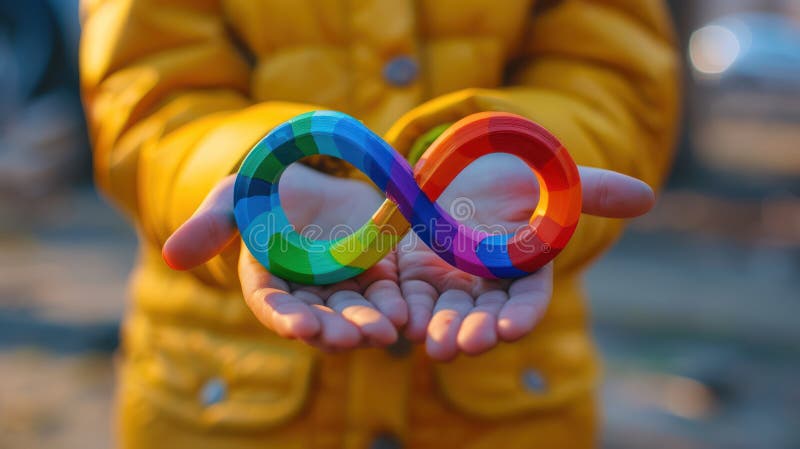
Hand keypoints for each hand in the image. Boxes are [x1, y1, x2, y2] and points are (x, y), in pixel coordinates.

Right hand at [162, 164, 405, 350]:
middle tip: (355, 338)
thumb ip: (209, 226)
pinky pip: (384, 291)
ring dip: (369, 323)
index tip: (303, 327)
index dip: (287, 318)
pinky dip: (394, 303)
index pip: (274, 306)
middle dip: (336, 329)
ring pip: (355, 310)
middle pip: (320, 316)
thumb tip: (170, 255)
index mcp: (267, 279)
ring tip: (387, 332)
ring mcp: (340, 284)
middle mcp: (304, 291)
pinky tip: (407, 313)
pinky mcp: (372, 271)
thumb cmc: (261, 189)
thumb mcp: (232, 199)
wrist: (307, 176)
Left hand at [397, 154, 655, 360]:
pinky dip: (407, 309)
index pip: (527, 298)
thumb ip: (591, 190)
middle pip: (485, 314)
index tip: (512, 329)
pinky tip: (402, 323)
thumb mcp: (550, 180)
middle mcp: (489, 285)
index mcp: (524, 268)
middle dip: (478, 331)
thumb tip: (645, 197)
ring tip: (436, 347)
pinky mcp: (417, 274)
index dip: (521, 313)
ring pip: (447, 313)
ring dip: (442, 331)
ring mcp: (452, 283)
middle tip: (468, 346)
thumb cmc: (515, 180)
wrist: (467, 172)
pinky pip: (410, 295)